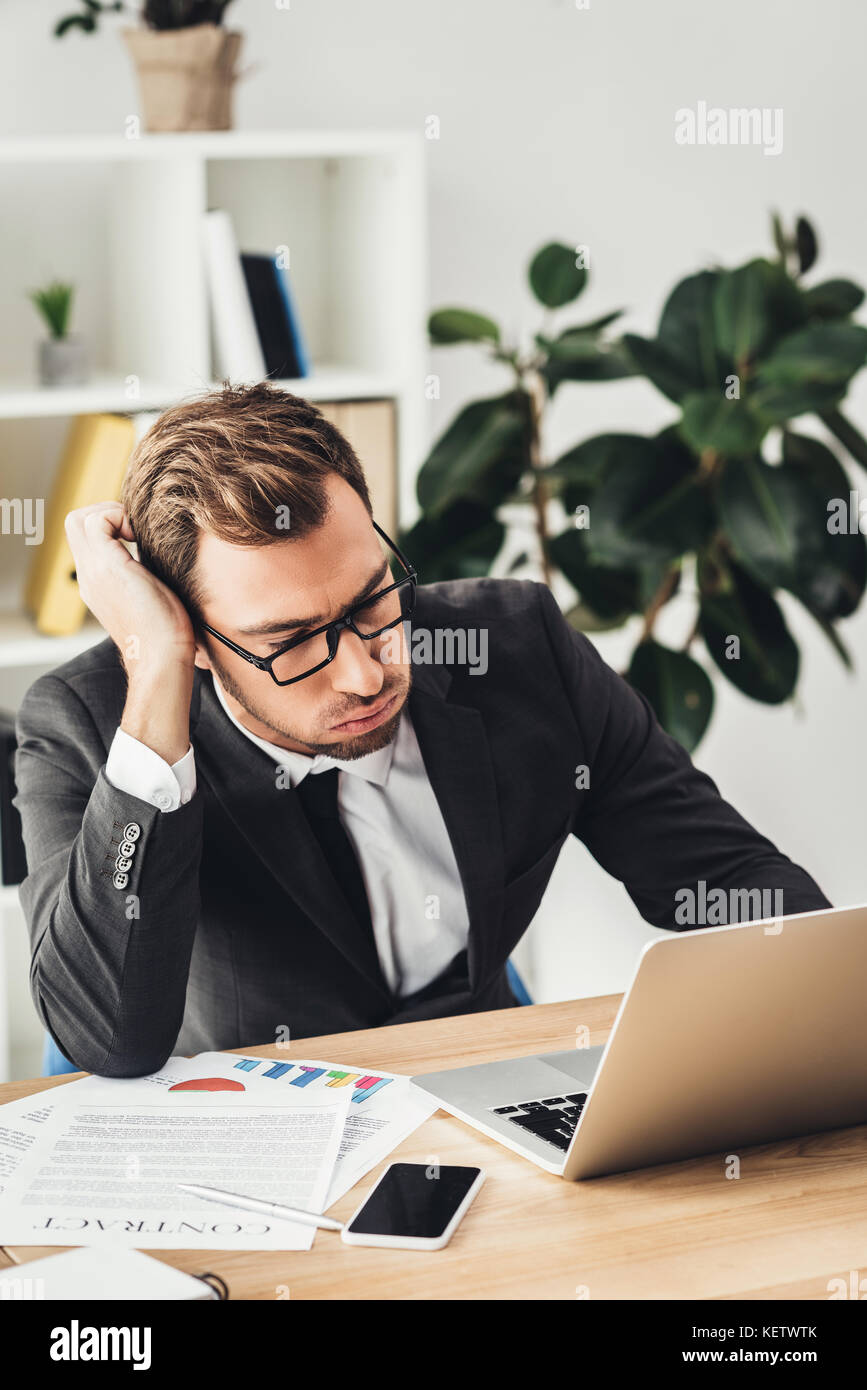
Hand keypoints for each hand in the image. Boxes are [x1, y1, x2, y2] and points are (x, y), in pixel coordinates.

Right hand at [64, 501, 195, 676]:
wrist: (162, 658)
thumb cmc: (167, 636)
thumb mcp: (151, 597)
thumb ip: (144, 576)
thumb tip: (162, 558)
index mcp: (96, 584)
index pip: (84, 538)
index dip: (108, 523)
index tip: (137, 535)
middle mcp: (88, 576)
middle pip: (74, 523)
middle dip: (105, 511)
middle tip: (134, 527)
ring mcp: (93, 572)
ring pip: (79, 519)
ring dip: (111, 513)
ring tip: (137, 533)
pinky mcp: (107, 567)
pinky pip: (98, 522)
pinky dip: (120, 518)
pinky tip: (140, 538)